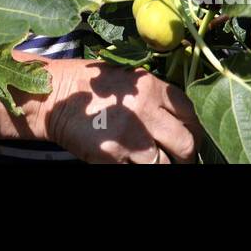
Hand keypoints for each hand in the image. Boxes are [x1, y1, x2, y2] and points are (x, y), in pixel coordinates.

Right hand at [41, 59, 201, 162]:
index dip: (194, 130)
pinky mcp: (114, 157)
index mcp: (151, 87)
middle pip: (186, 144)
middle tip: (177, 157)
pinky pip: (140, 171)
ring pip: (166, 165)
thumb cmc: (93, 87)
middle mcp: (145, 111)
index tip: (188, 137)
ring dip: (163, 165)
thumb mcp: (129, 79)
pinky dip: (138, 168)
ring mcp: (130, 137)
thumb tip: (180, 120)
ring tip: (153, 161)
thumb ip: (156, 96)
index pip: (190, 114)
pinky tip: (131, 161)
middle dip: (185, 156)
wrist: (56, 97)